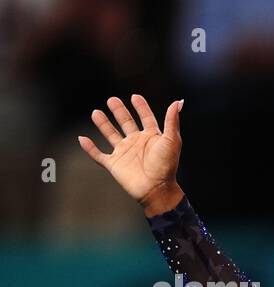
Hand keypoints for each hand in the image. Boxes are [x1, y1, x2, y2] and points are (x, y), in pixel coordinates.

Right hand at [78, 94, 184, 214]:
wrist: (157, 188)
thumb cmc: (167, 165)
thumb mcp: (171, 140)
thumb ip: (172, 120)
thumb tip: (178, 101)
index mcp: (152, 137)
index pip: (146, 118)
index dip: (141, 108)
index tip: (135, 97)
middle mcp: (137, 143)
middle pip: (126, 123)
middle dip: (119, 111)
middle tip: (112, 100)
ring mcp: (125, 153)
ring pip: (111, 135)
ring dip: (103, 124)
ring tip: (96, 112)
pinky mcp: (114, 165)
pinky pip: (99, 155)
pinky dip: (89, 148)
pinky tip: (82, 139)